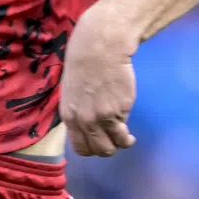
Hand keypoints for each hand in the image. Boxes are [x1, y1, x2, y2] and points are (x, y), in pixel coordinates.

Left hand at [60, 4, 139, 157]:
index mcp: (69, 116)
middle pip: (98, 150)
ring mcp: (102, 118)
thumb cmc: (84, 63)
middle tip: (114, 143)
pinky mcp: (119, 111)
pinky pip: (123, 130)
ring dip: (121, 144)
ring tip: (127, 139)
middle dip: (107, 149)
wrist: (100, 49)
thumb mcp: (71, 91)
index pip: (80, 147)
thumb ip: (77, 110)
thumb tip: (85, 123)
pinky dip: (127, 134)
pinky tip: (129, 130)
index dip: (91, 149)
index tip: (98, 143)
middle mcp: (84, 121)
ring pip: (113, 145)